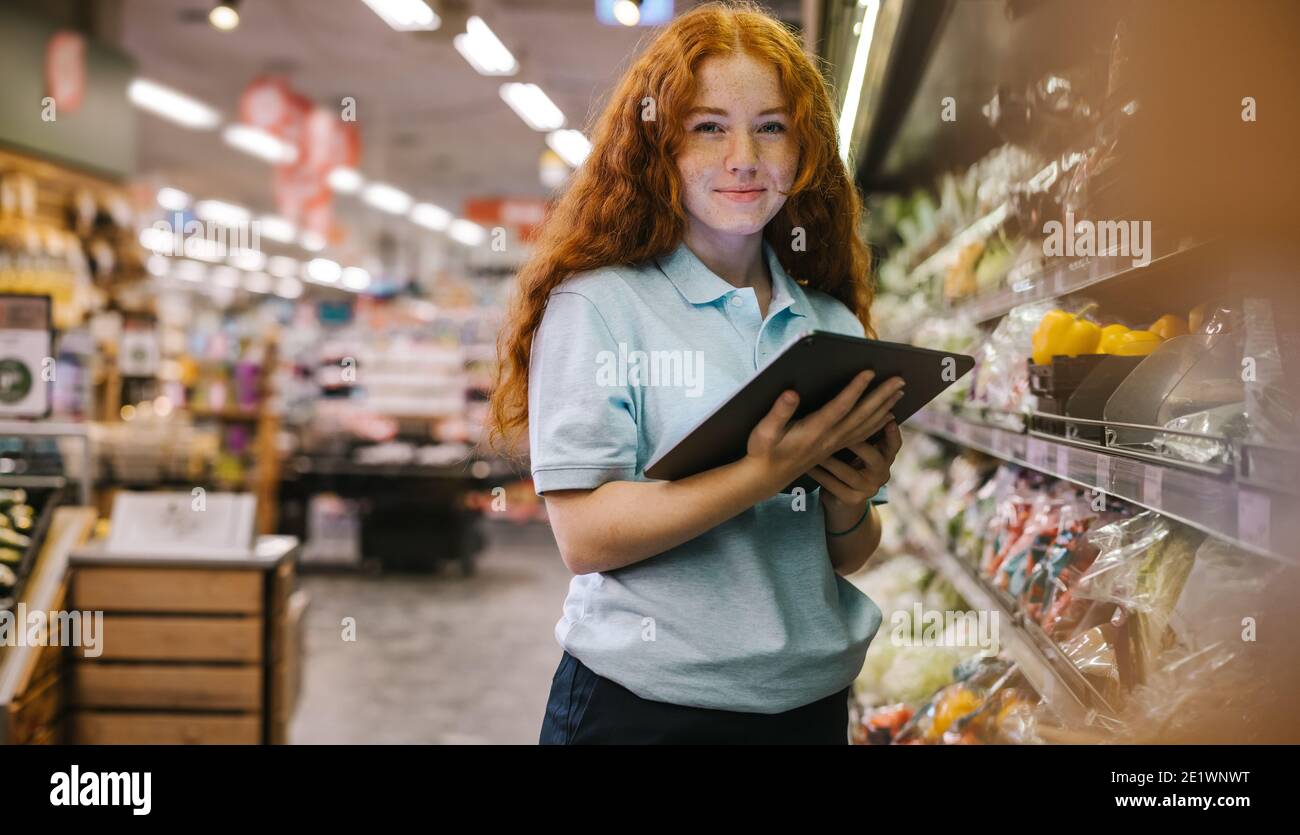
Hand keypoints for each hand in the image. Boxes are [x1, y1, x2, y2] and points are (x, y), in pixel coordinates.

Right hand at [744, 370, 904, 493]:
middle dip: (881, 395)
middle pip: (861, 414)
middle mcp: (829, 438)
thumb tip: (791, 393)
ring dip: (885, 407)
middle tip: (900, 379)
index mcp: (813, 431)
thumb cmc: (763, 451)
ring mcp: (834, 444)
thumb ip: (779, 412)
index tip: (869, 372)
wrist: (766, 478)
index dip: (855, 389)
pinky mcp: (834, 447)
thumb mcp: (764, 431)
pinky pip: (862, 434)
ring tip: (900, 392)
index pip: (840, 407)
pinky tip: (888, 415)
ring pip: (866, 424)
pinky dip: (878, 423)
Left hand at [808, 420, 902, 510]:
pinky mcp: (852, 500)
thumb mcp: (858, 451)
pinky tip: (807, 466)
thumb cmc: (848, 465)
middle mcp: (881, 474)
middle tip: (841, 433)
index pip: (894, 445)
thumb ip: (860, 434)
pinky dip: (819, 474)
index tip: (888, 419)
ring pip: (848, 472)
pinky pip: (832, 485)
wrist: (841, 502)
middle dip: (858, 445)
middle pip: (874, 458)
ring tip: (815, 447)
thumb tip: (853, 403)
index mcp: (885, 459)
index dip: (892, 434)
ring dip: (830, 460)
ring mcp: (868, 489)